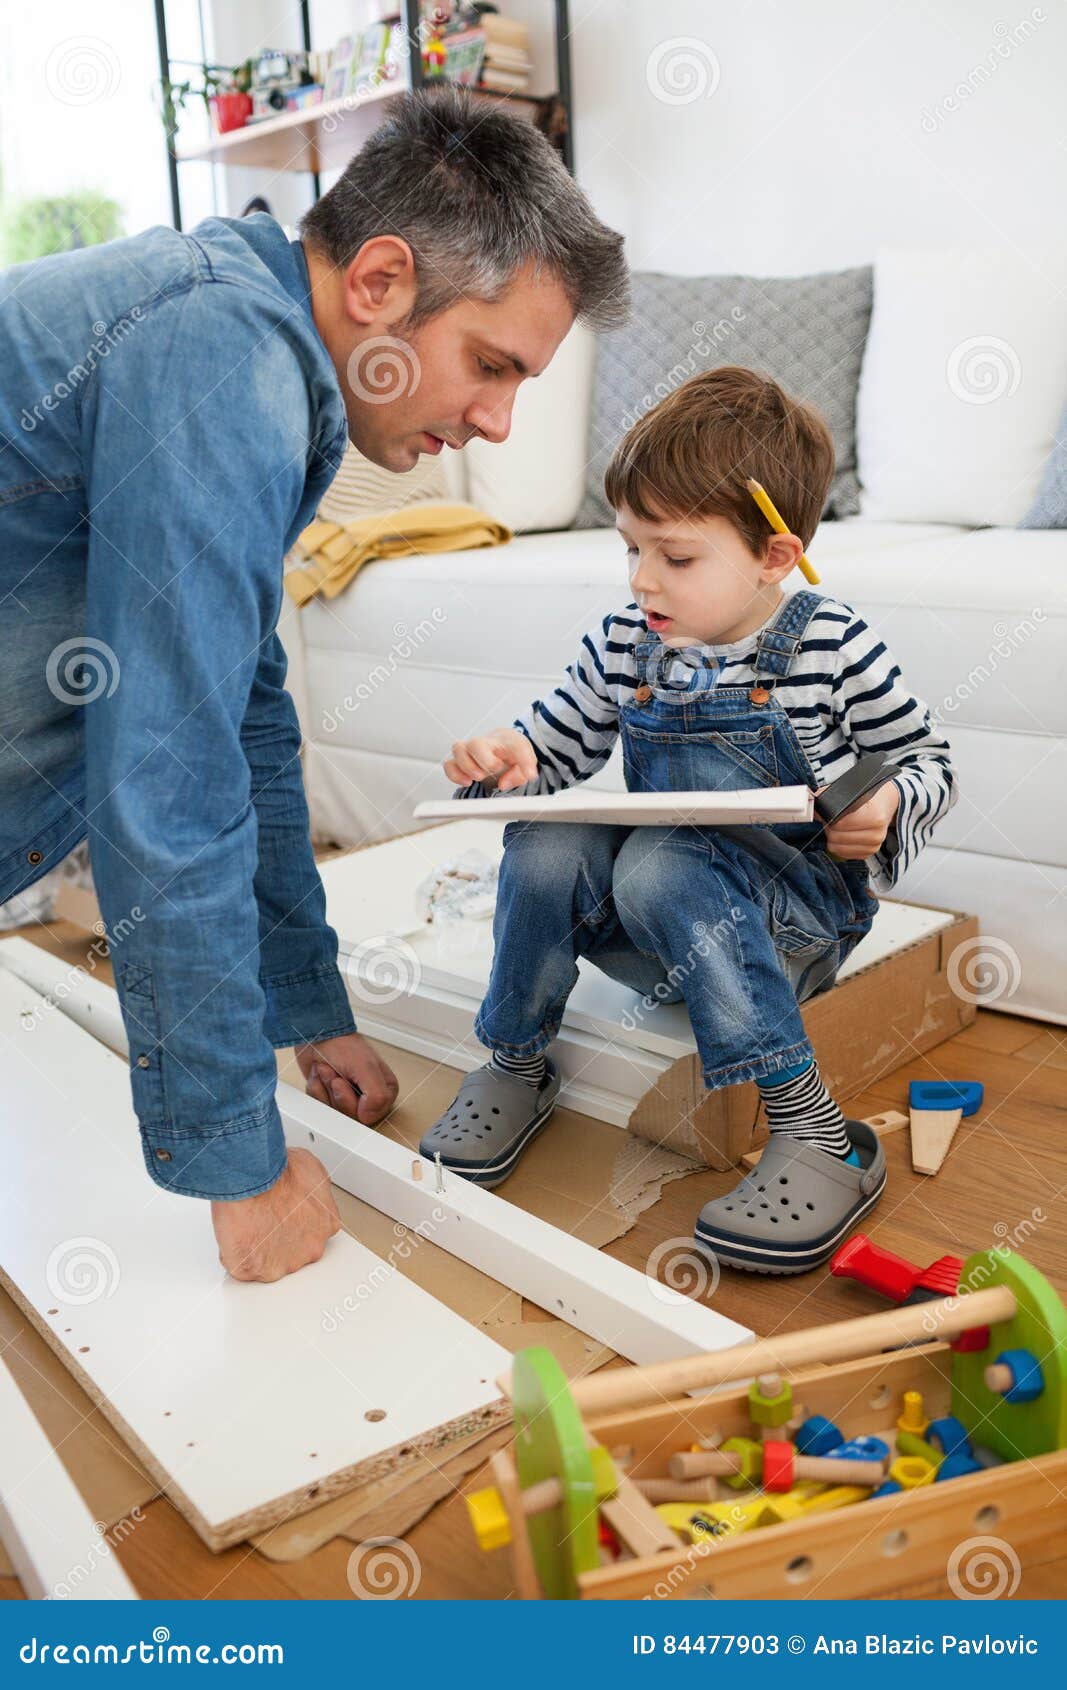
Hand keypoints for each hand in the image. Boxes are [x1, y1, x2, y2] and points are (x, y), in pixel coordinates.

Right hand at [211, 1147, 341, 1282]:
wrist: (254, 1179)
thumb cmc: (279, 1173)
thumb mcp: (312, 1171)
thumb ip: (313, 1192)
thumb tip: (304, 1192)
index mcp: (326, 1225)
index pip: (312, 1232)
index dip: (294, 1222)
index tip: (284, 1215)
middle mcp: (310, 1249)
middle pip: (294, 1251)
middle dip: (280, 1238)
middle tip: (264, 1218)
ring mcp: (282, 1264)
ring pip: (269, 1262)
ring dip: (259, 1248)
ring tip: (248, 1223)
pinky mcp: (253, 1271)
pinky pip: (243, 1268)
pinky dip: (237, 1255)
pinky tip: (236, 1235)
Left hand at [296, 1032, 397, 1124]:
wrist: (316, 1034)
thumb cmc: (342, 1044)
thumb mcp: (366, 1068)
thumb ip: (377, 1095)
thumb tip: (369, 1118)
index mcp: (384, 1090)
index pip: (370, 1117)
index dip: (354, 1103)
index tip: (347, 1083)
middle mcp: (368, 1097)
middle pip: (350, 1116)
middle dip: (338, 1093)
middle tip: (337, 1076)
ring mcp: (347, 1098)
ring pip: (334, 1113)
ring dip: (325, 1089)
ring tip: (328, 1071)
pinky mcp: (330, 1098)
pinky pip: (320, 1106)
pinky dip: (316, 1090)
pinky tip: (320, 1076)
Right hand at [444, 728, 537, 792]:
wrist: (499, 746)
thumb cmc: (510, 753)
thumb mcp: (525, 763)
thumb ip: (521, 772)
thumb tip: (504, 783)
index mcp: (507, 740)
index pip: (515, 745)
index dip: (523, 760)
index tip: (529, 775)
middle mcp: (486, 742)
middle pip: (476, 743)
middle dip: (484, 761)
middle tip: (494, 770)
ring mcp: (470, 750)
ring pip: (458, 749)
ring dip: (467, 766)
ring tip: (479, 777)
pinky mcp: (460, 761)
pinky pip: (449, 765)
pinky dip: (455, 775)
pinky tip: (467, 782)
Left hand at [822, 781, 899, 859]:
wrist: (886, 804)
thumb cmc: (869, 797)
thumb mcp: (853, 792)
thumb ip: (831, 797)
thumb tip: (812, 806)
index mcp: (874, 817)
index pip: (839, 824)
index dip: (828, 818)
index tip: (825, 813)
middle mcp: (876, 835)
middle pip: (836, 837)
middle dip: (829, 827)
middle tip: (830, 820)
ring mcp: (873, 846)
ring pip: (837, 848)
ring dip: (833, 838)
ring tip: (838, 827)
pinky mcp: (868, 854)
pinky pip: (843, 855)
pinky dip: (839, 845)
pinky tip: (843, 835)